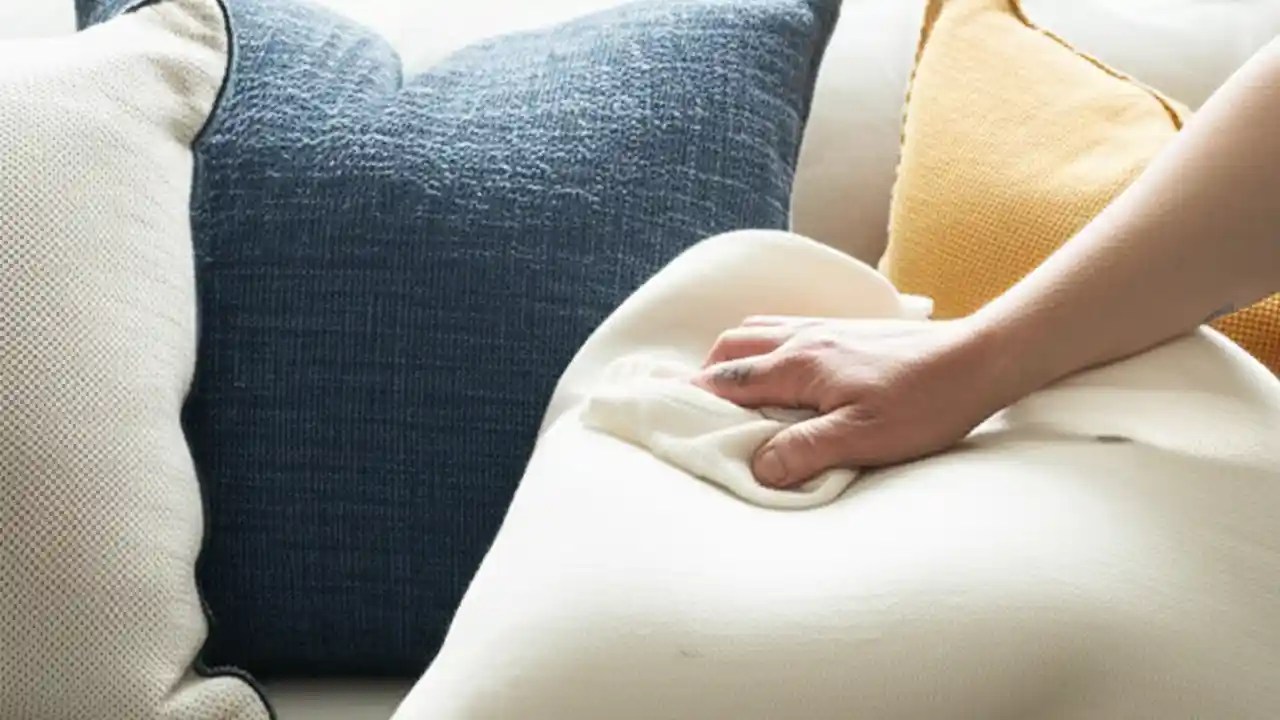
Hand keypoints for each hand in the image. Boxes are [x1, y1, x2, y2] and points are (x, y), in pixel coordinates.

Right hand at [692, 315, 1007, 487]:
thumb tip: (757, 467)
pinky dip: (765, 345)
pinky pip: (787, 328)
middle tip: (697, 407)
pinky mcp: (849, 331)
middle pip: (733, 347)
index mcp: (800, 366)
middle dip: (706, 375)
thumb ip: (806, 450)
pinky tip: (784, 369)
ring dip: (735, 357)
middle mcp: (805, 339)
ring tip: (733, 388)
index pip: (728, 381)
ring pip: (758, 331)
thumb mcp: (865, 438)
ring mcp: (827, 329)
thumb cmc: (926, 401)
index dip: (692, 398)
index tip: (664, 411)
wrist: (981, 358)